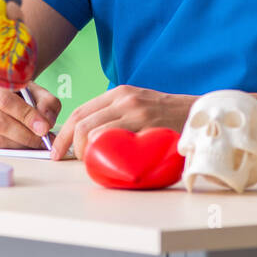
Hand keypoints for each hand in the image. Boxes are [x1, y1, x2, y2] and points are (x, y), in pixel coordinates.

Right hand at [0, 79, 61, 149]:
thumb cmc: (12, 89)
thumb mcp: (32, 88)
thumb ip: (45, 101)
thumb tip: (47, 122)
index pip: (5, 101)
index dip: (26, 116)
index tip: (44, 128)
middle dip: (25, 135)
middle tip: (42, 140)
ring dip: (19, 144)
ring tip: (35, 141)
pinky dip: (9, 147)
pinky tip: (20, 141)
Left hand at [50, 85, 194, 160]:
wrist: (200, 114)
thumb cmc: (169, 117)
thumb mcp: (139, 107)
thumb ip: (116, 116)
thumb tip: (90, 139)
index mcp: (119, 93)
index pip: (80, 111)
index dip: (64, 133)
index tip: (56, 151)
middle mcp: (124, 98)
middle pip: (82, 122)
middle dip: (70, 146)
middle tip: (71, 161)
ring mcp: (136, 111)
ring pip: (94, 133)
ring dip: (87, 153)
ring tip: (94, 163)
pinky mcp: (147, 125)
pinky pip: (115, 140)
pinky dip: (105, 153)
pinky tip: (110, 161)